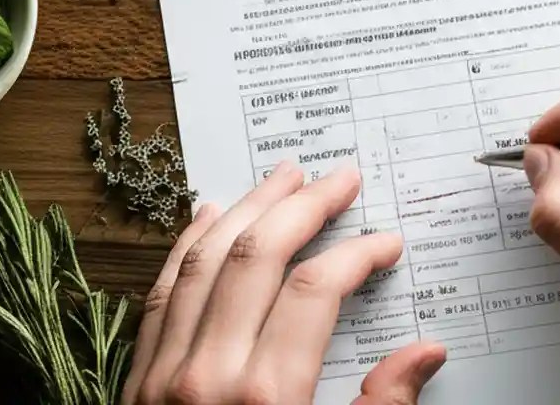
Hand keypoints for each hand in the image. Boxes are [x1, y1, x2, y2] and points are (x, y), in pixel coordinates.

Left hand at [122, 163, 445, 404]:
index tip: (386, 243)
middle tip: (339, 177)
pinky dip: (184, 246)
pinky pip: (161, 294)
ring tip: (281, 176)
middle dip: (303, 206)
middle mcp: (207, 375)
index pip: (316, 289)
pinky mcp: (135, 385)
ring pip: (202, 261)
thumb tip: (425, 353)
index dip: (357, 254)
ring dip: (245, 208)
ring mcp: (162, 376)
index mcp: (267, 398)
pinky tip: (205, 217)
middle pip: (257, 256)